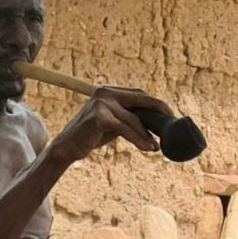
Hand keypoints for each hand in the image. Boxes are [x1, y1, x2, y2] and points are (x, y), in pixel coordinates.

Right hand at [50, 86, 174, 163]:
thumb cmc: (91, 135)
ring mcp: (101, 103)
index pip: (138, 93)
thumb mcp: (112, 123)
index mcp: (109, 91)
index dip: (154, 103)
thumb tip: (153, 123)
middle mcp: (105, 93)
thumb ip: (128, 118)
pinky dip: (138, 139)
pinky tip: (147, 147)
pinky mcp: (99, 117)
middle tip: (170, 122)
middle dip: (158, 110)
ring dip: (147, 134)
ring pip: (133, 119)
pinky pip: (125, 129)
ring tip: (156, 146)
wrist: (67, 147)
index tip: (168, 113)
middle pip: (139, 100)